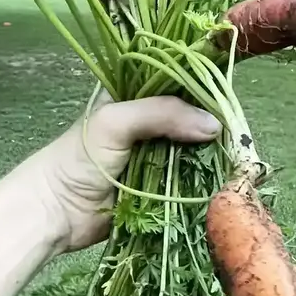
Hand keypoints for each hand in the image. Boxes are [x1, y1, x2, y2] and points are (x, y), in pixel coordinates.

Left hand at [31, 93, 221, 252]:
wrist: (56, 212)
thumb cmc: (78, 158)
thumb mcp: (116, 122)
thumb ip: (162, 114)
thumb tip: (214, 126)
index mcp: (134, 97)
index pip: (176, 82)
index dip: (202, 86)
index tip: (230, 93)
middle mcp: (148, 124)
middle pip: (190, 118)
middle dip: (212, 125)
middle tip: (239, 131)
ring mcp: (155, 158)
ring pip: (193, 151)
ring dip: (212, 156)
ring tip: (239, 155)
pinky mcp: (160, 189)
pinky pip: (188, 181)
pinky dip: (204, 182)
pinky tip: (225, 179)